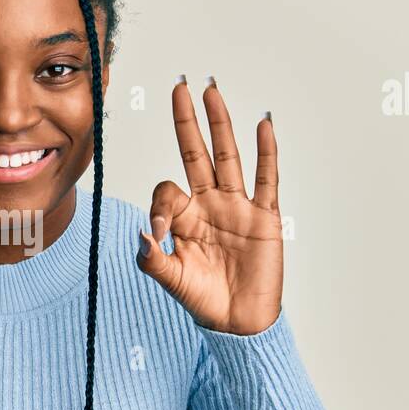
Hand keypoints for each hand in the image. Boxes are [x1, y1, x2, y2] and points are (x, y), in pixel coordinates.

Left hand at [136, 76, 282, 335]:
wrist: (239, 322)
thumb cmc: (204, 301)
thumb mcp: (170, 280)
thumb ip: (153, 259)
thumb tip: (142, 234)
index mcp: (184, 217)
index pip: (167, 190)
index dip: (159, 205)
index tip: (159, 231)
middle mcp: (209, 204)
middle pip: (196, 152)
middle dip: (187, 120)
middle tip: (180, 86)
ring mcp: (238, 207)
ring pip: (228, 156)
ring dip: (219, 123)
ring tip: (211, 91)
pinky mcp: (264, 216)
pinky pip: (266, 178)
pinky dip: (266, 152)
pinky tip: (263, 124)